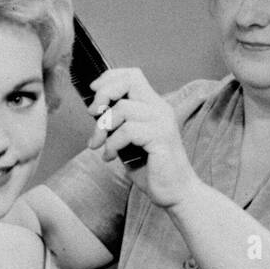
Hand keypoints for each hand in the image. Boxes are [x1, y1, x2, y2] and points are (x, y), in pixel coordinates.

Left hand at [86, 68, 197, 210]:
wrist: (176, 192)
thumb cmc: (152, 169)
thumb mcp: (130, 141)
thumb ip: (118, 124)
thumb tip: (94, 111)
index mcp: (154, 106)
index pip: (132, 75)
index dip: (109, 78)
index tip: (94, 93)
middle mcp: (160, 108)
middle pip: (129, 81)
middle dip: (104, 94)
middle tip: (92, 113)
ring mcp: (162, 121)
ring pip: (122, 109)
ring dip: (103, 128)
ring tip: (100, 146)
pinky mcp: (161, 137)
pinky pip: (127, 130)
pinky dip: (112, 144)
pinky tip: (111, 157)